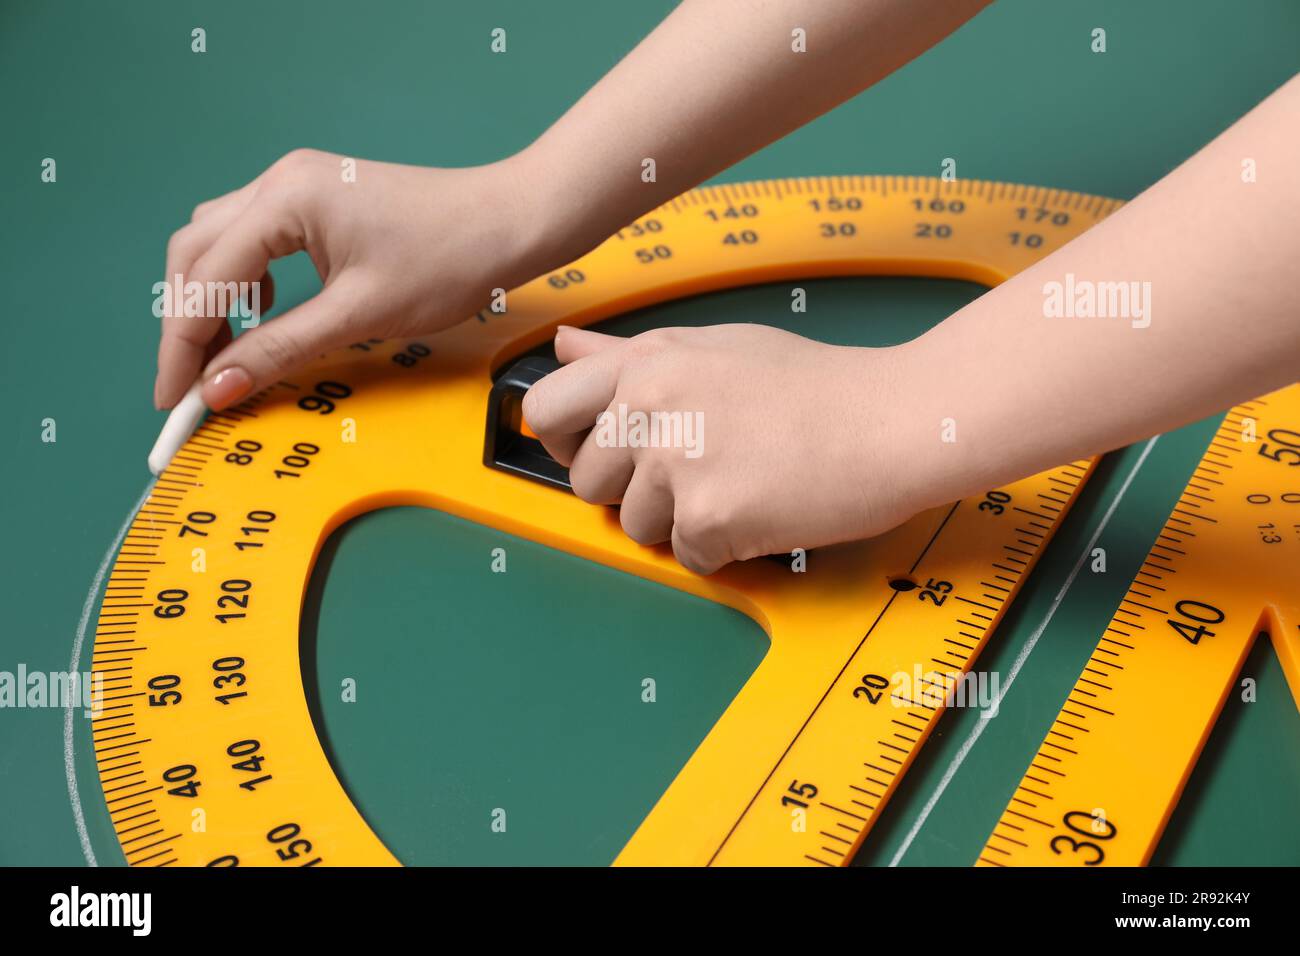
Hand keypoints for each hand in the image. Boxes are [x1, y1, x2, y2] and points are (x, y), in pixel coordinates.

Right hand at [154, 149, 544, 409]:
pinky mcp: (319, 199)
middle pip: (196, 253)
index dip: (183, 345)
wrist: (510, 222)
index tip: (173, 399)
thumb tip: (219, 388)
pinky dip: (244, 278)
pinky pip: (255, 237)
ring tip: (222, 355)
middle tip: (190, 386)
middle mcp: (280, 181)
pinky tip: (264, 310)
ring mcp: (298, 185)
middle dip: (187, 323)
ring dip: (211, 298)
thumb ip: (280, 349)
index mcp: (284, 199)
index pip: (205, 279)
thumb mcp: (358, 315)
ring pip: (220, 242)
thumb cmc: (449, 260)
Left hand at [522, 324, 912, 573]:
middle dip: (631, 490)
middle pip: (588, 481)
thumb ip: (628, 353)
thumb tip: (562, 345)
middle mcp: (651, 407)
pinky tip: (764, 511)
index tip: (592, 450)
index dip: (561, 440)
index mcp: (647, 362)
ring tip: (742, 485)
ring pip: (637, 527)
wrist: (892, 420)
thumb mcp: (713, 346)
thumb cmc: (814, 385)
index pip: (547, 407)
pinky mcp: (710, 517)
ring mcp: (678, 463)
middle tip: (696, 472)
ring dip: (682, 522)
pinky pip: (688, 558)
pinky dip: (724, 549)